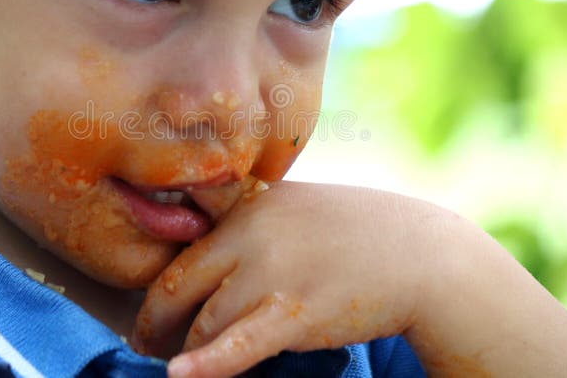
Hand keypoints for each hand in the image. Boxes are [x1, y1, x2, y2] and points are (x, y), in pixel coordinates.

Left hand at [131, 181, 441, 376]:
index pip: (183, 246)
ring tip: (174, 362)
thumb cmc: (358, 231)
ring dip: (185, 349)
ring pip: (205, 322)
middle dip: (155, 320)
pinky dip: (205, 366)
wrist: (423, 255)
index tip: (149, 304)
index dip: (158, 282)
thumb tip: (212, 243)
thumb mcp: (299, 208)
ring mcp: (273, 273)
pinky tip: (180, 377)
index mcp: (251, 205)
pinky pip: (238, 346)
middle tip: (144, 341)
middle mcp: (254, 234)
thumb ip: (254, 220)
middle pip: (179, 283)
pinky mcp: (296, 314)